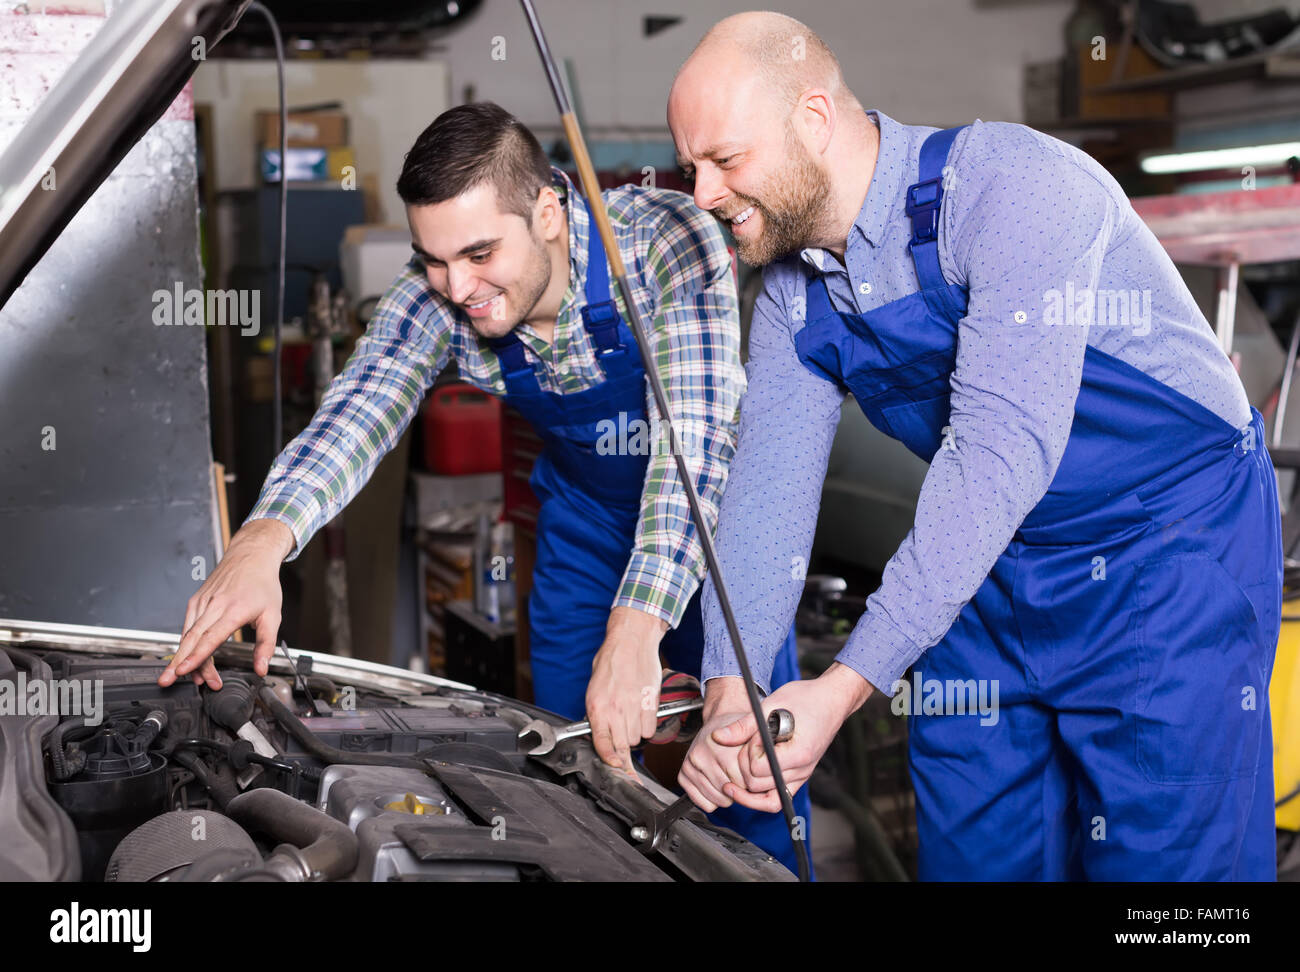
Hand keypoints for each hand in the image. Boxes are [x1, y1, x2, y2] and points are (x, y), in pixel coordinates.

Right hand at [158, 518, 293, 689]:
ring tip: (182, 676)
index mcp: (234, 610)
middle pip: (191, 639)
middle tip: (166, 681)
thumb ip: (266, 644)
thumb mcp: (273, 615)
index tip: (183, 671)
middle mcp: (214, 605)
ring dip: (183, 656)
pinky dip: (185, 643)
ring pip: (187, 634)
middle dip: (178, 663)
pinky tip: (187, 657)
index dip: (196, 657)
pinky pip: (187, 626)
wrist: (251, 557)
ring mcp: (202, 602)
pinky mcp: (196, 601)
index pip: (210, 638)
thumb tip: (262, 668)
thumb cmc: (262, 584)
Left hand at [585, 606, 667, 778]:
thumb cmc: (611, 660)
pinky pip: (650, 729)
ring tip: (631, 717)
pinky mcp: (650, 703)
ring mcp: (634, 707)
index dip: (610, 759)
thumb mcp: (594, 687)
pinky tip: (642, 712)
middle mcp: (614, 709)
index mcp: (596, 706)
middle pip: (622, 745)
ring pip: (637, 739)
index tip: (615, 766)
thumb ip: (597, 711)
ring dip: (634, 734)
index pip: (603, 744)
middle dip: (622, 748)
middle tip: (623, 742)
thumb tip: (601, 732)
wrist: (631, 639)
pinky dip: (647, 726)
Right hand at [676, 676, 753, 811]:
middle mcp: (701, 753)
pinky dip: (712, 799)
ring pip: (715, 799)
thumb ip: (760, 746)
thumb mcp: (754, 732)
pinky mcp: (684, 774)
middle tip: (741, 776)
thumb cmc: (738, 731)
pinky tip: (718, 785)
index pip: (740, 782)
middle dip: (739, 789)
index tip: (752, 774)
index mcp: (719, 744)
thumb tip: (767, 764)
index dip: (750, 782)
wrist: (719, 723)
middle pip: (727, 792)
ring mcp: (690, 764)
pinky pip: (701, 802)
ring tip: (730, 779)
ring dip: (726, 795)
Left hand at [724, 663, 873, 811]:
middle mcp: (802, 770)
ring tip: (735, 772)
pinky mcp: (799, 776)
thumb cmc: (806, 698)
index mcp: (798, 752)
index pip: (758, 768)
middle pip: (758, 786)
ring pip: (767, 800)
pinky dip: (761, 793)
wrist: (831, 700)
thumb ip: (745, 725)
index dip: (748, 753)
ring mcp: (802, 776)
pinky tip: (748, 780)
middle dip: (744, 768)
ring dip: (749, 786)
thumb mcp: (771, 705)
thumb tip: (719, 737)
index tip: (751, 736)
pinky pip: (778, 797)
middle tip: (745, 747)